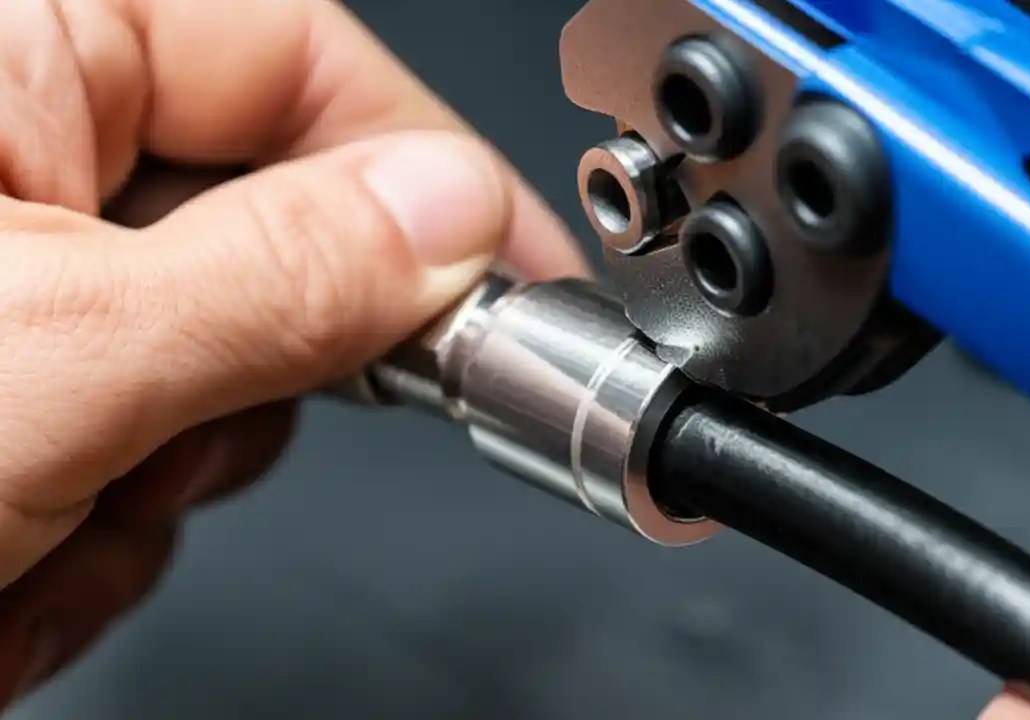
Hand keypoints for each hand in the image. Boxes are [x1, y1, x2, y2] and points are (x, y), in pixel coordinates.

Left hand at [0, 0, 586, 705]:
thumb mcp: (60, 349)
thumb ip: (286, 277)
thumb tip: (460, 215)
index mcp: (14, 51)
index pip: (300, 56)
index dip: (426, 170)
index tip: (518, 281)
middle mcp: (11, 155)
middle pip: (269, 243)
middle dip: (245, 386)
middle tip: (174, 440)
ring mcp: (4, 288)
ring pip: (205, 382)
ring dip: (143, 494)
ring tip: (20, 534)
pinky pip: (128, 458)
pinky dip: (84, 541)